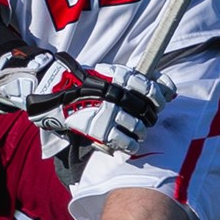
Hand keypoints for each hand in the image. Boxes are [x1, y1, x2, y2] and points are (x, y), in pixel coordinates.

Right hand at [25, 61, 176, 156]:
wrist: (54, 95)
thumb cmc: (83, 85)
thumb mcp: (107, 75)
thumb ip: (133, 81)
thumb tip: (165, 89)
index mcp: (119, 77)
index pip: (151, 86)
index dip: (161, 95)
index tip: (161, 100)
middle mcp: (117, 94)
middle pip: (147, 109)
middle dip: (151, 116)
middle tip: (147, 120)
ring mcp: (109, 112)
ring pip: (139, 126)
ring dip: (142, 132)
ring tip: (138, 133)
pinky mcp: (100, 129)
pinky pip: (125, 141)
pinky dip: (131, 144)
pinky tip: (130, 144)